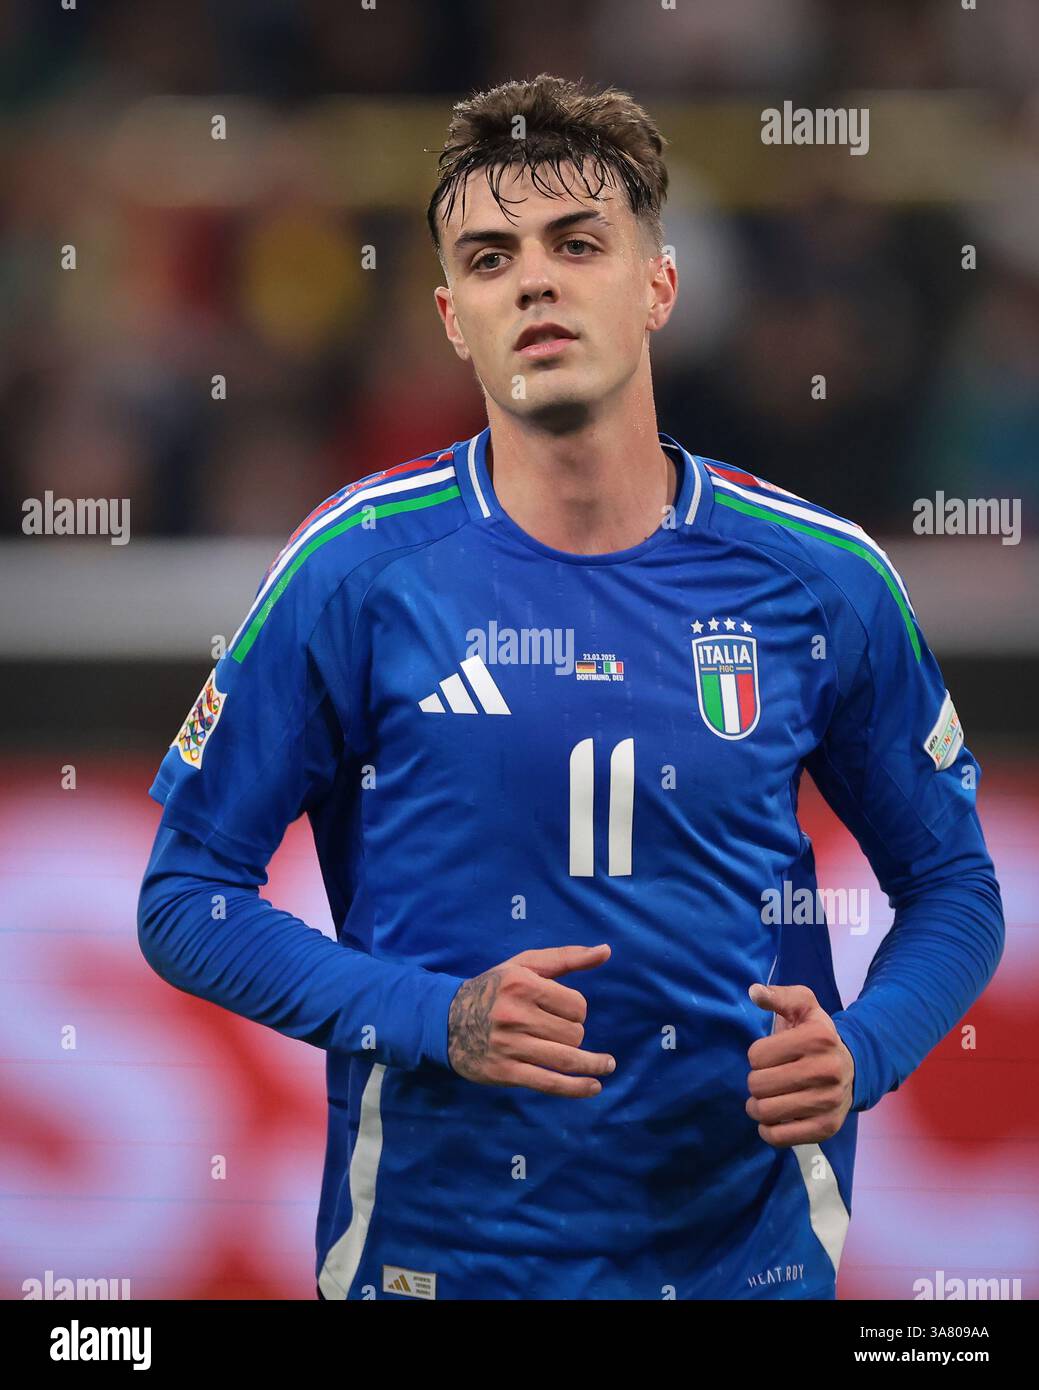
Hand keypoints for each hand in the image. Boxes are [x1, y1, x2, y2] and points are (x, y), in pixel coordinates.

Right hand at [447, 944, 615, 1096]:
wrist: (446, 1020)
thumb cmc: (494, 989)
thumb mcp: (524, 965)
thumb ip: (567, 957)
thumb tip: (607, 951)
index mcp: (522, 984)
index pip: (576, 1004)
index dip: (576, 1009)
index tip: (562, 1010)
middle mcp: (515, 1014)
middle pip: (574, 1033)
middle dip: (574, 1032)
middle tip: (557, 1030)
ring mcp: (509, 1046)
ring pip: (566, 1058)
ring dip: (590, 1063)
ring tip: (606, 1065)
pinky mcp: (505, 1072)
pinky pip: (550, 1083)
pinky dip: (576, 1088)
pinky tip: (594, 1087)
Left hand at [745, 983, 854, 1146]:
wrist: (853, 1068)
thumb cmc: (818, 1035)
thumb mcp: (804, 1006)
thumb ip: (778, 996)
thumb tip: (754, 992)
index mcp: (817, 1038)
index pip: (756, 1055)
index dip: (757, 1055)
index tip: (770, 1055)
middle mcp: (826, 1070)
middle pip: (758, 1085)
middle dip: (755, 1081)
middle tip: (765, 1078)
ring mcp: (828, 1102)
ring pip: (766, 1111)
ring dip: (757, 1106)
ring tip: (764, 1098)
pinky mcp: (826, 1128)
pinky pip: (779, 1137)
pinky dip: (768, 1130)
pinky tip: (773, 1118)